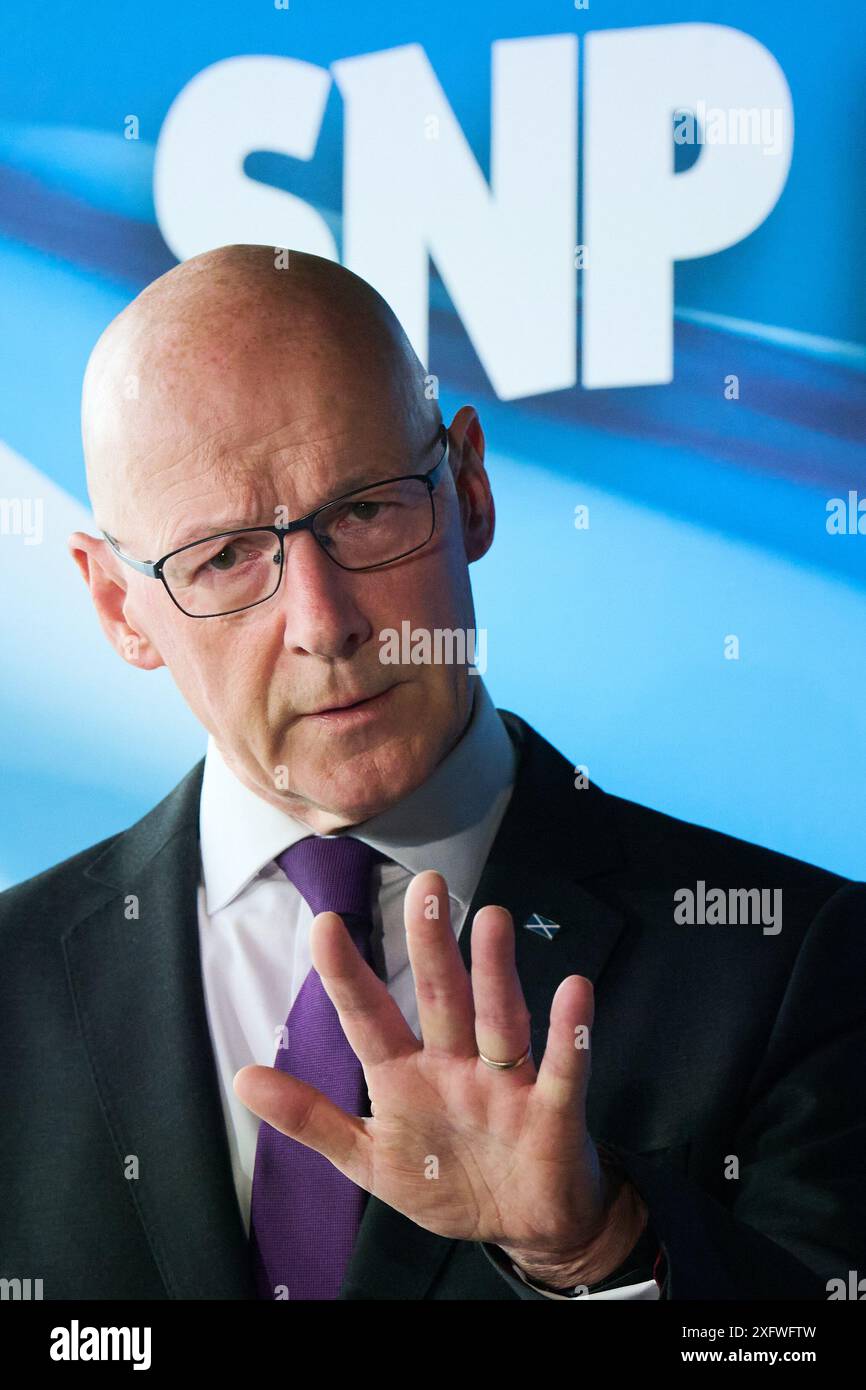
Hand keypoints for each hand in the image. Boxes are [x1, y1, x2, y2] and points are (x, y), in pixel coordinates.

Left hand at [234, 869, 639, 1276]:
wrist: (525, 1228)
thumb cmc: (446, 1180)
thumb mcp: (369, 1159)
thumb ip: (311, 1119)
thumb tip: (242, 1077)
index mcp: (406, 1077)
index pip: (371, 1020)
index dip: (348, 977)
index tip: (326, 925)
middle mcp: (455, 1066)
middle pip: (441, 998)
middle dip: (431, 945)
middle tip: (427, 884)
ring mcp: (504, 1085)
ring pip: (498, 1019)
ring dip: (496, 972)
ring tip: (493, 918)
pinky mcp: (551, 1111)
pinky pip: (562, 1069)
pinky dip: (570, 1035)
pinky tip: (574, 992)